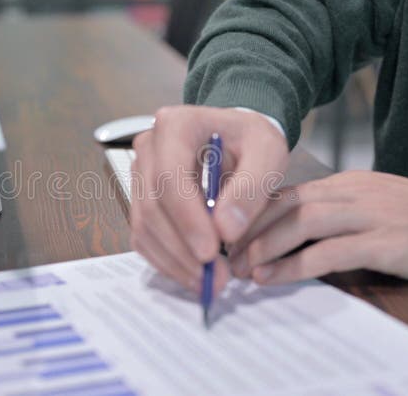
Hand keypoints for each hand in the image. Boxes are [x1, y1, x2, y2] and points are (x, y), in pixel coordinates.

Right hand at [129, 106, 288, 292]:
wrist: (237, 139)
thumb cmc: (251, 141)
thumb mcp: (268, 152)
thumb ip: (252, 186)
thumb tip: (226, 230)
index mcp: (176, 125)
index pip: (169, 175)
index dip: (186, 218)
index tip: (210, 252)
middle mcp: (149, 148)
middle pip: (152, 206)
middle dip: (182, 248)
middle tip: (215, 278)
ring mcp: (140, 175)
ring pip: (144, 226)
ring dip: (174, 261)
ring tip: (209, 283)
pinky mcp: (141, 200)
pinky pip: (144, 237)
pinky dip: (167, 261)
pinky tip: (193, 274)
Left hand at [227, 171, 407, 283]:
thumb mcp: (369, 203)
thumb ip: (332, 211)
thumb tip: (286, 230)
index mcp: (345, 182)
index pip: (286, 192)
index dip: (252, 212)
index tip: (228, 233)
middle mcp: (351, 191)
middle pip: (286, 204)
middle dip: (249, 230)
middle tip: (225, 255)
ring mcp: (368, 214)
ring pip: (302, 223)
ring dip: (265, 246)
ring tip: (242, 268)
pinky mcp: (384, 241)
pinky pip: (329, 252)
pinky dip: (295, 265)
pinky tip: (274, 277)